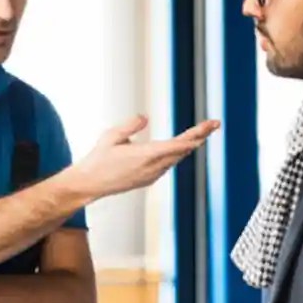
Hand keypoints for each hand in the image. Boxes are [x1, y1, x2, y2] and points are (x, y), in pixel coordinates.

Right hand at [67, 116, 219, 198]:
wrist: (89, 184)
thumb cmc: (98, 159)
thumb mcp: (111, 136)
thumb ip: (130, 125)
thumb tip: (145, 117)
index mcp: (144, 156)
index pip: (176, 145)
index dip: (194, 136)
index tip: (207, 128)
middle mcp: (152, 168)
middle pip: (182, 151)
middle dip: (198, 136)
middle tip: (213, 124)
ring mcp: (151, 176)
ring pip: (176, 159)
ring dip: (189, 146)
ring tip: (203, 133)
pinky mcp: (148, 179)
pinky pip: (168, 165)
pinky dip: (177, 154)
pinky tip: (183, 148)